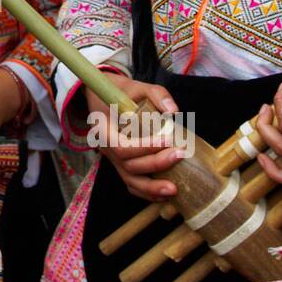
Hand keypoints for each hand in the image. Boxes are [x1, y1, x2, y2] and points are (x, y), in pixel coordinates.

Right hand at [84, 75, 183, 200]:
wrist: (102, 98)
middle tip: (179, 154)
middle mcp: (107, 149)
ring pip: (129, 180)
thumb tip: (173, 111)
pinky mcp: (121, 165)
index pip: (121, 146)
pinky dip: (146, 193)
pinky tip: (164, 195)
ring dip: (151, 188)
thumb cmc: (120, 93)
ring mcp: (113, 160)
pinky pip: (131, 184)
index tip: (168, 140)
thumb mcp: (136, 86)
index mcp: (105, 130)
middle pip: (128, 165)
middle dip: (155, 164)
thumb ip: (156, 94)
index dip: (145, 147)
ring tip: (174, 190)